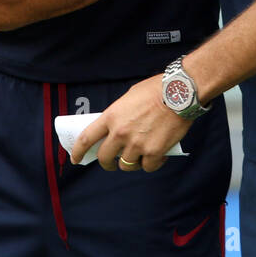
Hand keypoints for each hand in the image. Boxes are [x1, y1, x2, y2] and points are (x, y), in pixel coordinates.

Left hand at [70, 76, 191, 172]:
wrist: (179, 92)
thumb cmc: (156, 90)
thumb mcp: (128, 98)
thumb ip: (119, 115)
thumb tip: (116, 129)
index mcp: (111, 117)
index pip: (86, 138)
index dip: (78, 151)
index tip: (76, 159)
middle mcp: (120, 133)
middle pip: (105, 158)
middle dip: (107, 164)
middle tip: (112, 164)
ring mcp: (137, 144)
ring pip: (126, 165)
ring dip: (131, 163)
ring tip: (140, 157)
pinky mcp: (154, 152)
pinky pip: (148, 167)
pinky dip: (152, 164)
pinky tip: (158, 156)